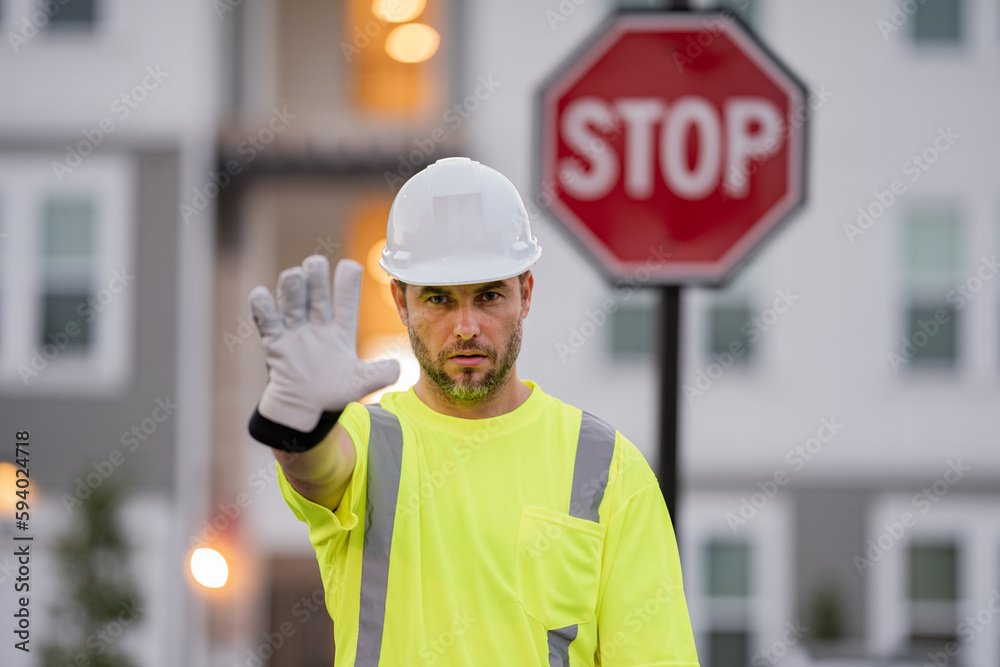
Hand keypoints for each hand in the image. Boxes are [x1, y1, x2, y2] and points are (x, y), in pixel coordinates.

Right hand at [249, 255, 399, 431]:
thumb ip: (379, 375)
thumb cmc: (333, 392)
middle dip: (315, 274)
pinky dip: (262, 305)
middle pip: (317, 292)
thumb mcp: (360, 384)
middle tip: (314, 264)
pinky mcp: (275, 341)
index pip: (346, 300)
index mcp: (341, 329)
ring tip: (293, 276)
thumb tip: (397, 367)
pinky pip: (267, 319)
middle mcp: (318, 323)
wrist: (304, 409)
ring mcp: (295, 330)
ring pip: (292, 299)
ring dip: (291, 286)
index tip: (350, 267)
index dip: (348, 283)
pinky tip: (262, 295)